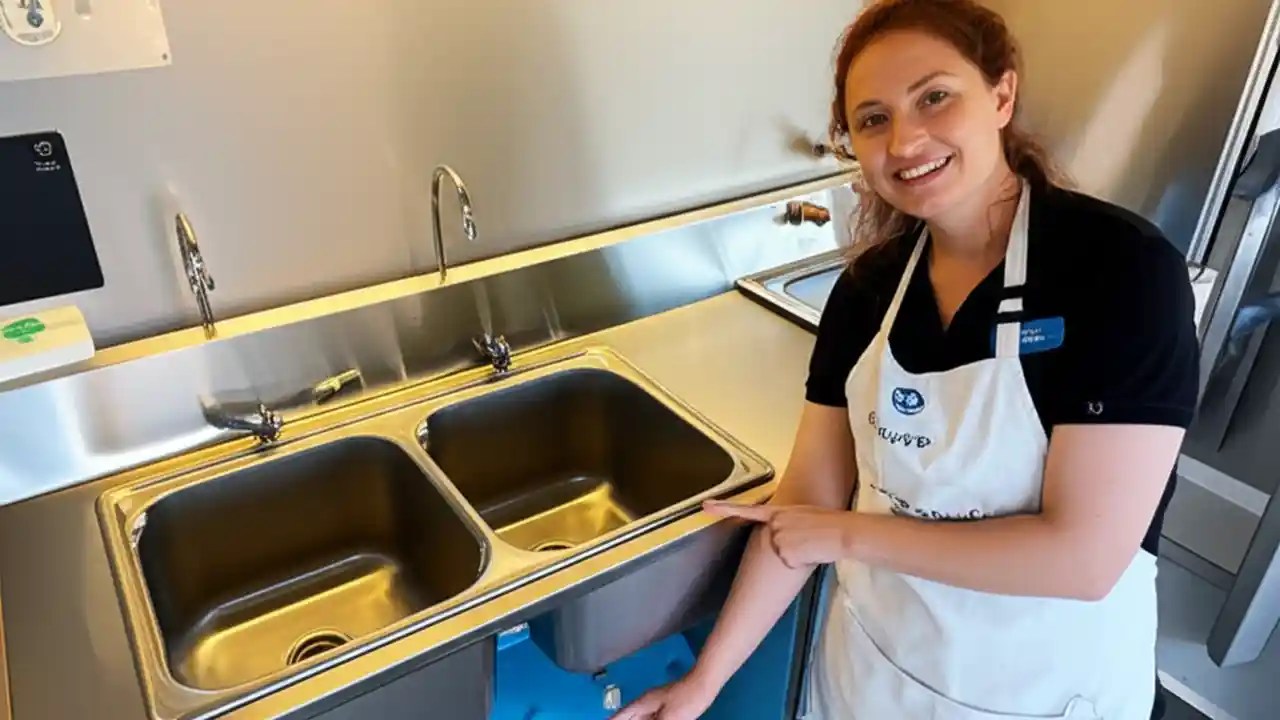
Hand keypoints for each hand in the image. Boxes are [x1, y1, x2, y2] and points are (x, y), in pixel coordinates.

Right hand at [612, 674, 715, 719]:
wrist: (703, 685)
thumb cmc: (685, 700)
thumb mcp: (668, 718)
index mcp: (644, 703)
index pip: (623, 714)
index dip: (614, 719)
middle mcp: (647, 702)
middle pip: (630, 715)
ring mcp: (657, 703)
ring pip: (641, 716)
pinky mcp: (667, 706)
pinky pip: (652, 716)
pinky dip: (647, 719)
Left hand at [704, 501, 853, 568]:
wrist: (839, 532)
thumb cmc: (826, 524)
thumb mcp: (801, 515)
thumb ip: (784, 521)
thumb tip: (776, 534)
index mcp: (778, 512)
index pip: (745, 510)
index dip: (723, 508)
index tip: (705, 506)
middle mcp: (773, 525)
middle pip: (769, 542)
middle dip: (786, 545)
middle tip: (804, 540)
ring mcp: (777, 539)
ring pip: (778, 556)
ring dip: (793, 554)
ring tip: (808, 545)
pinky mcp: (784, 554)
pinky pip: (787, 565)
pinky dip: (798, 563)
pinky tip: (809, 553)